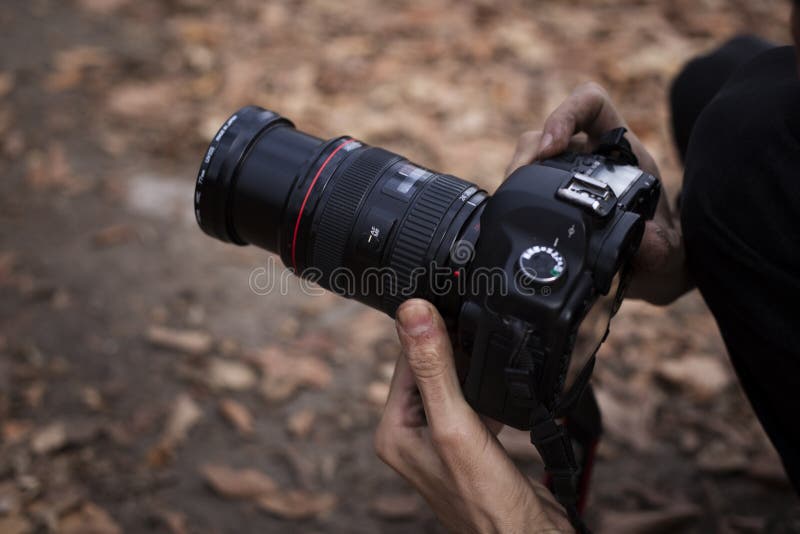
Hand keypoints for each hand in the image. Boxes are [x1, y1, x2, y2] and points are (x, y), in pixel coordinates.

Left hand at [374, 299, 571, 533]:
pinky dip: (490, 394)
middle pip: (430, 369)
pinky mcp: (468, 444)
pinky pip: (475, 403)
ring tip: (494, 371)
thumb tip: (412, 312)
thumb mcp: (455, 424)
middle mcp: (411, 434)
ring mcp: (440, 440)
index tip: (452, 306)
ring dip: (475, 373)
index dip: (429, 331)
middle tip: (481, 338)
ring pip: (455, 384)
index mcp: (394, 430)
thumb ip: (433, 368)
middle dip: (456, 353)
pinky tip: (504, 395)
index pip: (405, 360)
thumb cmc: (485, 498)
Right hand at [505, 82, 690, 304]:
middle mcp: (587, 158)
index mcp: (619, 152)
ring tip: (507, 200)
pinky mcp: (546, 202)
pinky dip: (510, 197)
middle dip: (527, 154)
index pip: (591, 105)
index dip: (567, 113)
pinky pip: (520, 188)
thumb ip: (661, 247)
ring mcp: (563, 179)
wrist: (650, 274)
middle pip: (546, 135)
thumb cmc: (660, 251)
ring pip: (527, 159)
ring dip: (513, 175)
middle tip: (517, 181)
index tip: (552, 146)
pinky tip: (504, 215)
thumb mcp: (667, 251)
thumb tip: (645, 242)